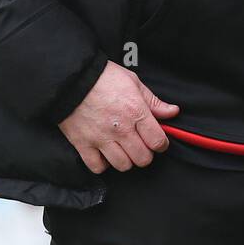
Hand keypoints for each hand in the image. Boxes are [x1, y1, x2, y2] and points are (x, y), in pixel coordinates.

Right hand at [58, 61, 180, 171]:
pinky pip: (97, 167)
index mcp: (136, 111)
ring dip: (126, 160)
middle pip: (142, 158)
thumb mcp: (133, 82)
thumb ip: (153, 101)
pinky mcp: (83, 144)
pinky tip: (104, 154)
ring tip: (122, 149)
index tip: (157, 141)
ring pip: (123, 165)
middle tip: (139, 145)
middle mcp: (120, 128)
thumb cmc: (103, 77)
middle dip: (145, 154)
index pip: (158, 141)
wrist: (71, 78)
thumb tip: (172, 112)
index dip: (161, 144)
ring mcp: (101, 138)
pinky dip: (102, 164)